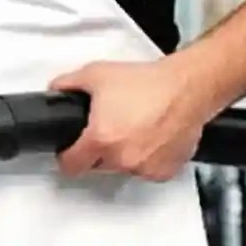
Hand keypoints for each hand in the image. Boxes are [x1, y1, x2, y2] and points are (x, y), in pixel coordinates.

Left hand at [49, 59, 210, 181]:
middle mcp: (121, 158)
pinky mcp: (165, 170)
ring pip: (122, 168)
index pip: (70, 166)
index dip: (67, 157)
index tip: (69, 152)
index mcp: (100, 140)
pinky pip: (147, 170)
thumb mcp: (97, 75)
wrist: (189, 86)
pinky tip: (150, 138)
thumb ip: (68, 84)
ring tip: (132, 130)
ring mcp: (144, 167)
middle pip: (97, 166)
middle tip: (108, 130)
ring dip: (123, 155)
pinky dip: (146, 159)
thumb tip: (56, 89)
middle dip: (98, 152)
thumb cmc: (149, 83)